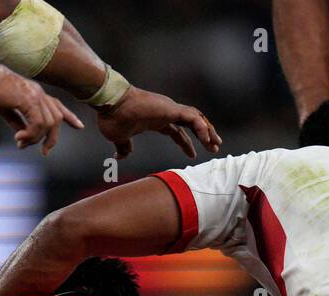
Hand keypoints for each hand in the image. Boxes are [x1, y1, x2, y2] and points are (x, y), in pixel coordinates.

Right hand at [0, 62, 82, 155]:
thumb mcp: (5, 109)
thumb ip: (16, 121)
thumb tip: (22, 134)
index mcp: (35, 94)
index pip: (57, 106)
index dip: (70, 117)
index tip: (80, 127)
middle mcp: (39, 94)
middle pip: (57, 119)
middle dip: (52, 138)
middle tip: (44, 152)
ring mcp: (35, 96)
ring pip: (48, 124)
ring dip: (36, 139)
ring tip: (21, 143)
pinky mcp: (29, 100)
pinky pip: (38, 124)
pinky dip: (31, 135)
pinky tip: (19, 138)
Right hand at [95, 86, 220, 159]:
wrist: (112, 105)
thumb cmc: (113, 118)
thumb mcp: (119, 138)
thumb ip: (123, 147)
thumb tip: (119, 156)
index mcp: (156, 120)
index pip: (176, 131)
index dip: (185, 143)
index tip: (193, 155)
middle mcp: (166, 113)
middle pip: (192, 123)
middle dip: (204, 134)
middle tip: (215, 146)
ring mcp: (170, 109)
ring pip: (197, 119)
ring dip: (208, 131)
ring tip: (216, 144)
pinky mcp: (172, 109)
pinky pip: (194, 118)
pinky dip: (203, 128)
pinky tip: (207, 139)